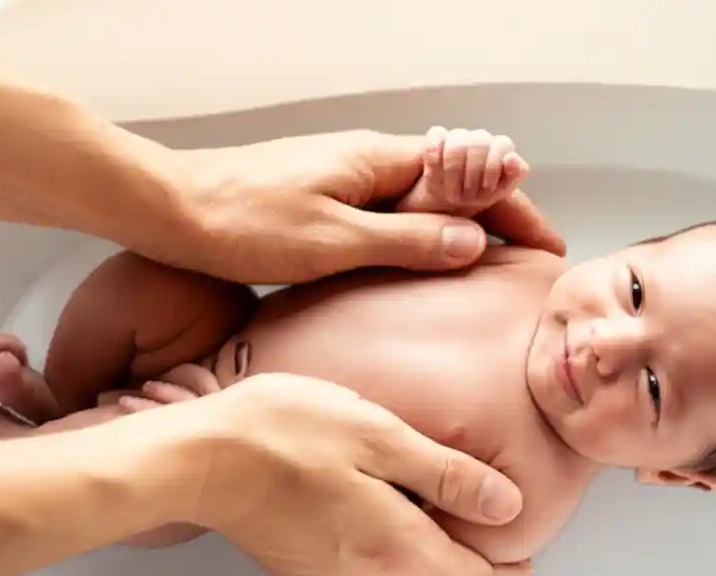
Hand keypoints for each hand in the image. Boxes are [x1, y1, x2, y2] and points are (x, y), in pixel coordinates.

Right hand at [104, 372, 531, 575]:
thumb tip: (504, 506)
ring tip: (431, 521)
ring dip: (424, 571)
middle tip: (483, 541)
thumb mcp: (379, 435)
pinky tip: (375, 512)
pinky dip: (384, 560)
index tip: (520, 558)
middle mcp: (364, 575)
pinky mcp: (300, 566)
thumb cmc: (281, 434)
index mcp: (394, 546)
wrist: (198, 458)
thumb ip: (445, 475)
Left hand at [140, 130, 564, 283]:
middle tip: (523, 267)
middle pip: (451, 186)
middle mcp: (367, 160)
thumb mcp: (335, 241)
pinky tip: (415, 269)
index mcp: (379, 160)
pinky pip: (386, 215)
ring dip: (454, 231)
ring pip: (418, 202)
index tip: (545, 246)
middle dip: (494, 221)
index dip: (515, 209)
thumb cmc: (242, 222)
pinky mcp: (321, 199)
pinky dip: (414, 238)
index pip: (472, 175)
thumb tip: (473, 241)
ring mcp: (343, 178)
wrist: (170, 211)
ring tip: (484, 275)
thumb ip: (409, 241)